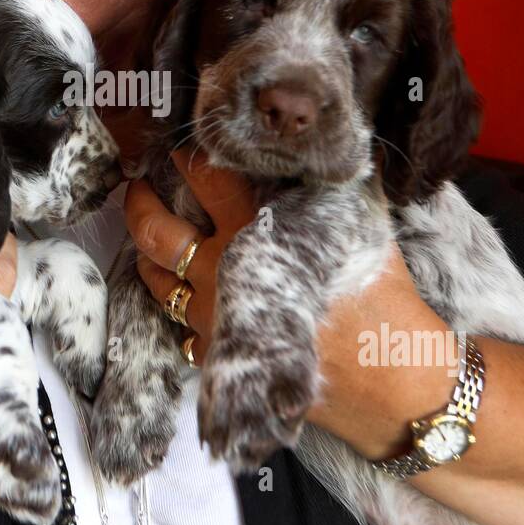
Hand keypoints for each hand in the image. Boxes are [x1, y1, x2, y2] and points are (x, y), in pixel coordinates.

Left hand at [126, 148, 430, 457]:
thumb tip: (337, 150)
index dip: (190, 157)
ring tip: (147, 235)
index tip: (184, 147)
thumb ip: (336, 188)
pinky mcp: (216, 356)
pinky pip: (180, 325)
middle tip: (137, 185)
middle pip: (156, 230)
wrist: (386, 377)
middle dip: (139, 202)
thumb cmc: (381, 298)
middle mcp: (221, 271)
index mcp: (256, 229)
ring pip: (157, 281)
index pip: (207, 177)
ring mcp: (212, 318)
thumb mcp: (365, 226)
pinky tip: (181, 290)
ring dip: (147, 254)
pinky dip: (178, 303)